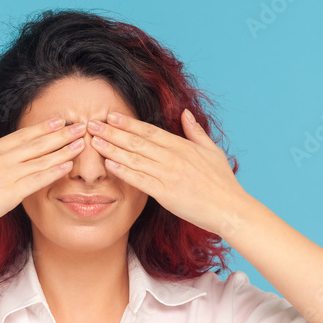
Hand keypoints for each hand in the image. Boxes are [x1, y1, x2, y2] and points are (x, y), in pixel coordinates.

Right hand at [0, 117, 87, 237]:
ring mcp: (7, 174)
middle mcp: (0, 158)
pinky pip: (38, 179)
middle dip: (60, 134)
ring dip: (64, 150)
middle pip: (36, 143)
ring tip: (82, 143)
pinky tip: (68, 166)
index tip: (58, 121)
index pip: (21, 136)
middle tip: (80, 126)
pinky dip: (54, 171)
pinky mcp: (11, 192)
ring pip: (41, 159)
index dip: (42, 128)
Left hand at [83, 109, 243, 236]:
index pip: (149, 130)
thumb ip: (196, 132)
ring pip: (135, 158)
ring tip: (94, 142)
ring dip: (112, 149)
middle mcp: (173, 157)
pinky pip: (140, 180)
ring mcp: (168, 174)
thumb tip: (186, 113)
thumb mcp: (213, 151)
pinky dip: (124, 172)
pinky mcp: (166, 193)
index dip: (128, 123)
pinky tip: (109, 165)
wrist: (230, 208)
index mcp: (182, 146)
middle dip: (112, 132)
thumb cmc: (222, 183)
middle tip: (92, 124)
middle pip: (137, 141)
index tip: (111, 116)